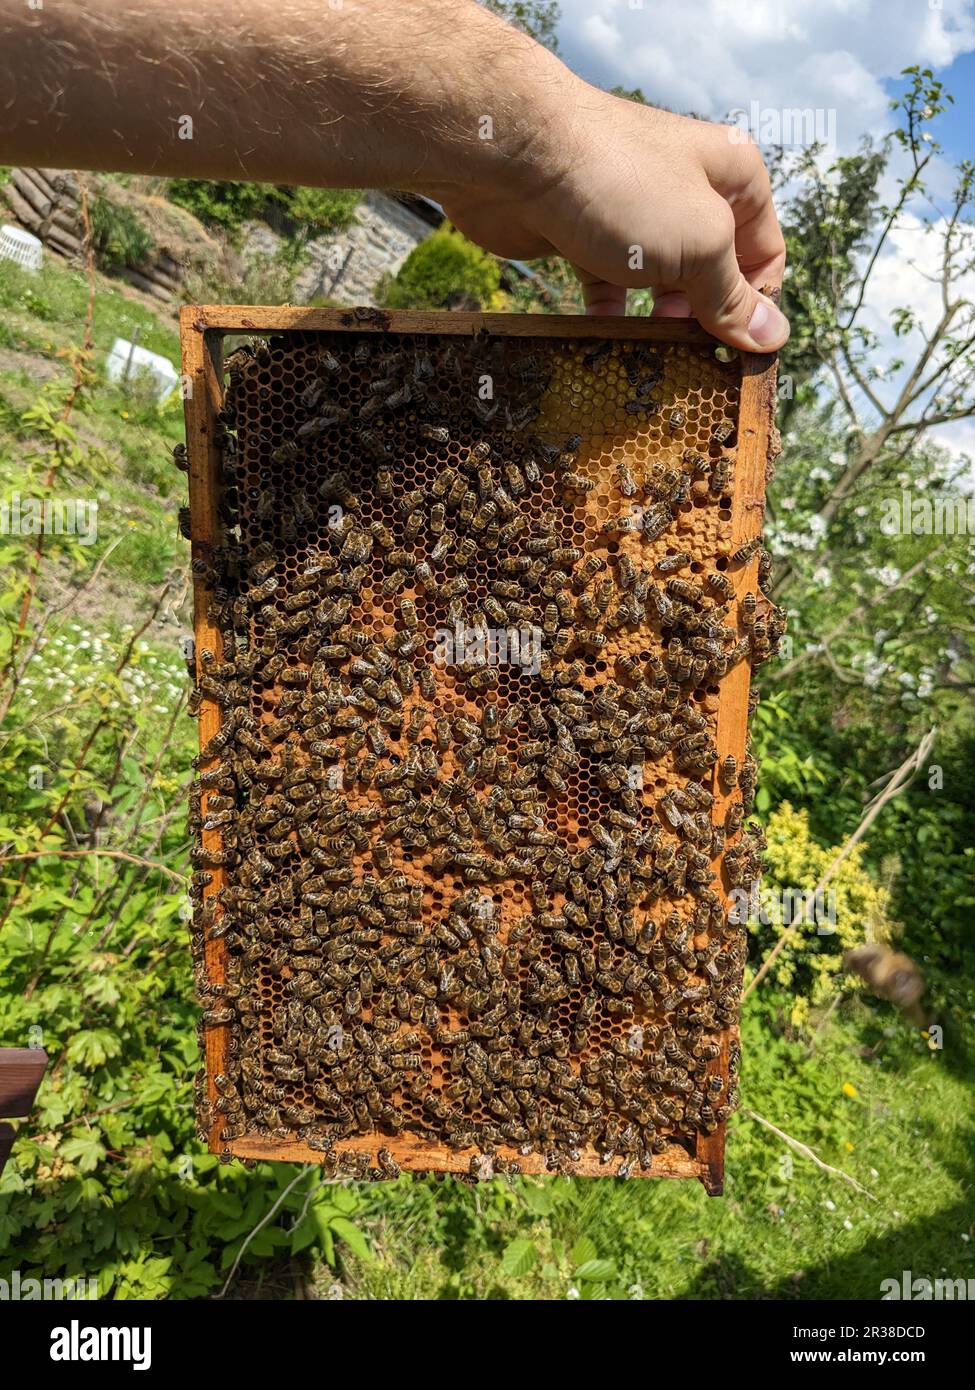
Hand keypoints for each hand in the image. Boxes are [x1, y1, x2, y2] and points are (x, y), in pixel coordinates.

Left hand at [440, 86, 788, 350]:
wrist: (517, 157)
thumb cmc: (623, 187)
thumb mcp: (699, 244)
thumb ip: (732, 295)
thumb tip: (774, 337)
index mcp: (733, 178)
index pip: (765, 254)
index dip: (756, 306)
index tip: (739, 356)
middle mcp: (688, 191)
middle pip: (712, 272)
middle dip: (705, 318)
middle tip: (690, 359)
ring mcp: (635, 214)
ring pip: (660, 283)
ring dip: (659, 324)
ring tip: (652, 358)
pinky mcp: (588, 236)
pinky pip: (611, 286)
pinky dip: (612, 317)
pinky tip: (607, 342)